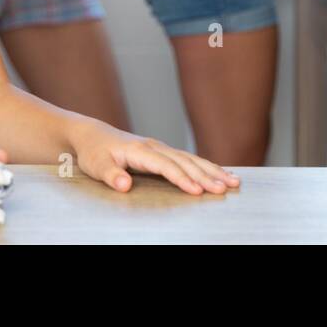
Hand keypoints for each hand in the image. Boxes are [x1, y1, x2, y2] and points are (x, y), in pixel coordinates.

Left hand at [71, 123, 239, 195]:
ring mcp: (161, 148)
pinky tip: (221, 173)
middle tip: (226, 188)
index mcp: (140, 150)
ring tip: (234, 182)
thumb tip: (124, 184)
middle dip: (207, 176)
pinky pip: (190, 159)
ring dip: (213, 171)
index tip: (198, 191)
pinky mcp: (163, 152)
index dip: (182, 179)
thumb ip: (110, 175)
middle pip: (186, 162)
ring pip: (192, 160)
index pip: (166, 166)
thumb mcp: (96, 165)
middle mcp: (155, 147)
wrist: (93, 135)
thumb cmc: (94, 152)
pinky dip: (207, 166)